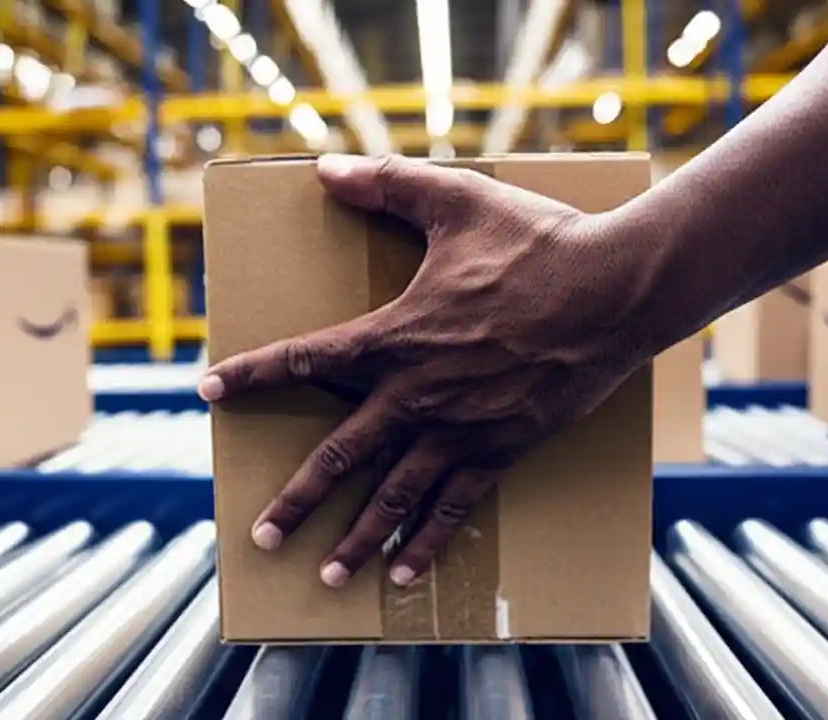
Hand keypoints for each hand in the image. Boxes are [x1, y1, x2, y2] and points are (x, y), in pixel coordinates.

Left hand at [198, 154, 648, 588]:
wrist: (618, 292)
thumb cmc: (540, 244)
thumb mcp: (459, 201)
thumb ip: (389, 185)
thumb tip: (327, 170)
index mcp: (396, 337)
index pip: (306, 361)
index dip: (252, 375)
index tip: (209, 391)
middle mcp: (418, 396)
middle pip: (340, 457)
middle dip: (296, 500)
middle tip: (260, 537)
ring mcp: (460, 431)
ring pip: (394, 498)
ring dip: (355, 540)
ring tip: (324, 578)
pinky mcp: (502, 450)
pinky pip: (455, 507)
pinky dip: (428, 544)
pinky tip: (405, 575)